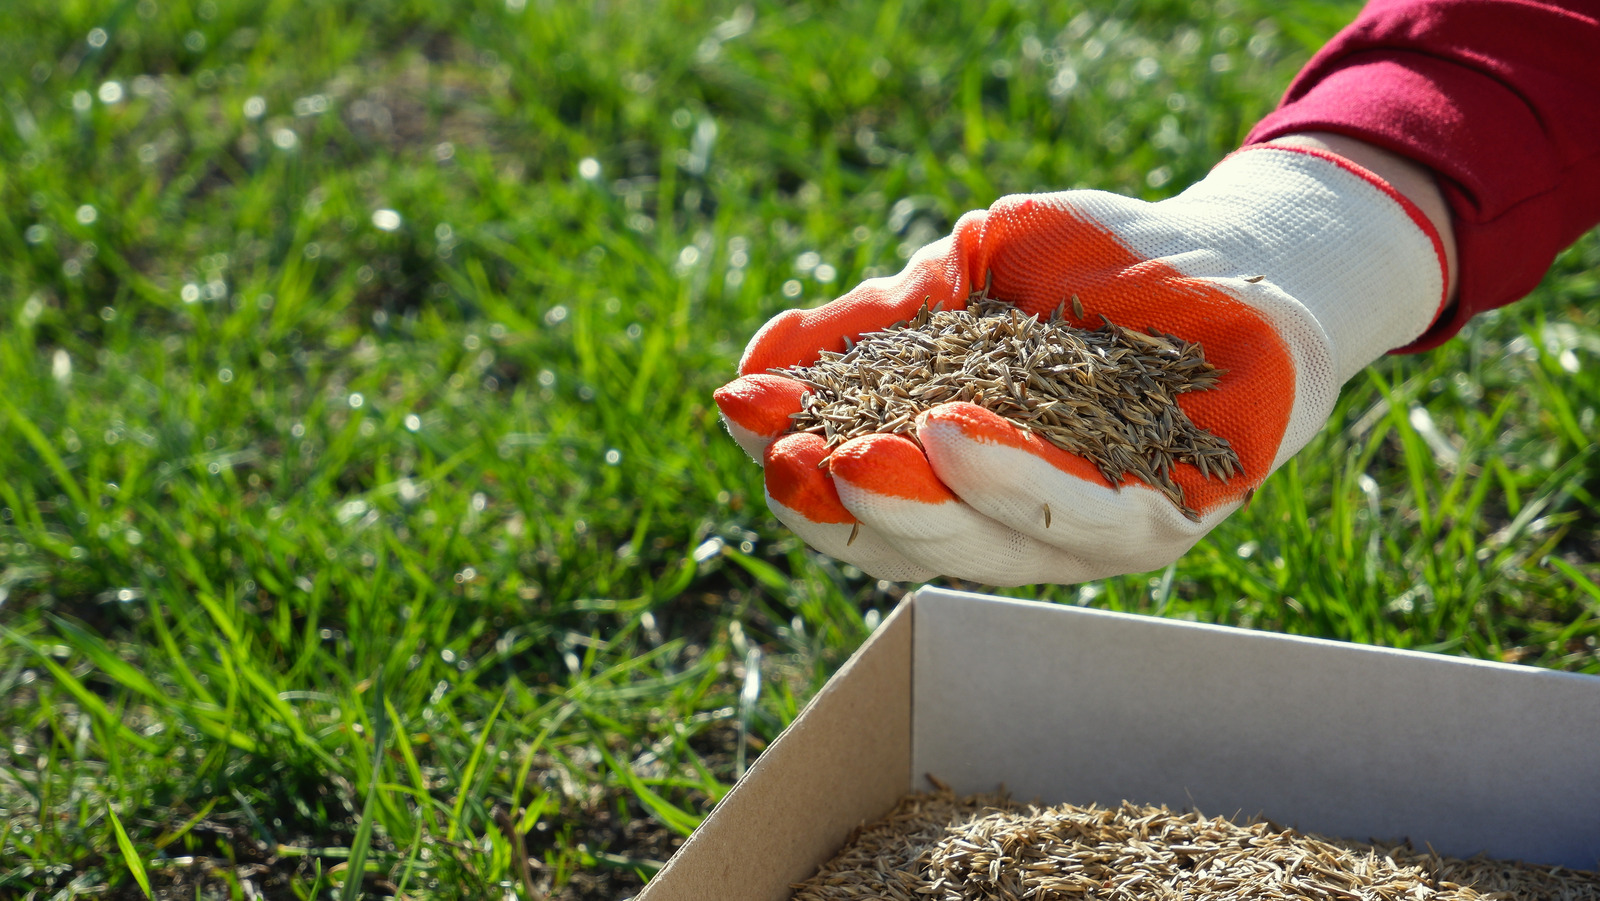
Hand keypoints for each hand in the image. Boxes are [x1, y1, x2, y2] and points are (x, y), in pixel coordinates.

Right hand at [715, 145, 1447, 585]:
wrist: (1223, 250)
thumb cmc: (1085, 268)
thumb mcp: (960, 279)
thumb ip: (874, 325)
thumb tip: (756, 361)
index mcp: (955, 477)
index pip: (864, 499)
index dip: (800, 466)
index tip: (744, 418)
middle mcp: (1015, 519)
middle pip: (916, 540)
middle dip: (848, 502)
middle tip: (789, 459)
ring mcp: (1092, 531)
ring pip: (990, 541)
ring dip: (918, 502)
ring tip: (860, 454)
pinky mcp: (1171, 514)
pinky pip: (1088, 516)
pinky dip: (1015, 480)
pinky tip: (954, 435)